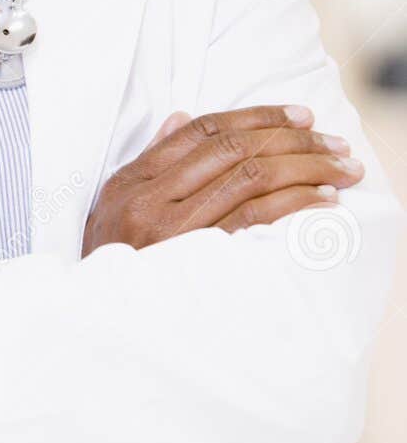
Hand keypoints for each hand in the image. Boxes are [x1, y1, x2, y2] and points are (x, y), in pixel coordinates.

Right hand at [81, 104, 363, 256]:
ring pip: (251, 178)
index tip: (301, 116)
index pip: (203, 131)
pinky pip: (256, 219)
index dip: (258, 117)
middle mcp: (151, 201)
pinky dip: (296, 202)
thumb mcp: (115, 208)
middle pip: (233, 150)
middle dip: (293, 140)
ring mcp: (174, 233)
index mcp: (132, 182)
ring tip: (342, 170)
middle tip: (335, 143)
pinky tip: (323, 200)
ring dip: (305, 168)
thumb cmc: (113, 266)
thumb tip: (182, 118)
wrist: (100, 326)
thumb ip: (150, 162)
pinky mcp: (200, 262)